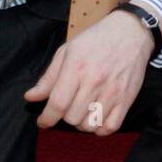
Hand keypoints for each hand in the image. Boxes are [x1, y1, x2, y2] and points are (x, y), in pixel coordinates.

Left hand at [24, 11, 150, 134]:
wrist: (130, 32)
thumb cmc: (96, 39)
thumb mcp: (67, 51)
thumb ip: (49, 77)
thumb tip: (31, 97)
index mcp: (76, 67)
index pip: (57, 103)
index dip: (47, 118)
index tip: (43, 122)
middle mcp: (94, 81)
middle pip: (72, 117)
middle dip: (65, 117)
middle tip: (67, 108)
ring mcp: (112, 91)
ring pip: (90, 125)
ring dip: (82, 123)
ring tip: (82, 112)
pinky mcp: (127, 98)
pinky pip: (111, 126)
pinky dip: (101, 129)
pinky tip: (97, 119)